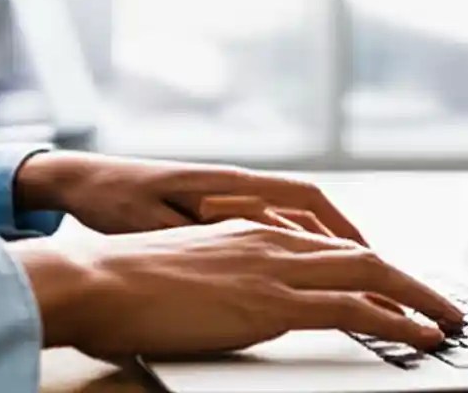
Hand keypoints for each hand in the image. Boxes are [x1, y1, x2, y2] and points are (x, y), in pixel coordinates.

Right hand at [8, 219, 462, 357]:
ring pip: (370, 276)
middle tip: (442, 303)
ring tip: (449, 320)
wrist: (95, 279)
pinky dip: (398, 321)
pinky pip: (354, 310)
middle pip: (362, 256)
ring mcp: (274, 269)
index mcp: (250, 232)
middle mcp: (271, 240)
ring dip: (418, 298)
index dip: (370, 268)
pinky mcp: (271, 302)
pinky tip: (423, 335)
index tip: (395, 288)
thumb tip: (241, 296)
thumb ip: (224, 273)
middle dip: (410, 280)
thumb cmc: (123, 282)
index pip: (328, 246)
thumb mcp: (185, 267)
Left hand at [15, 152, 366, 243]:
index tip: (373, 255)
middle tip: (386, 278)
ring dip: (328, 250)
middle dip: (353, 245)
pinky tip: (304, 276)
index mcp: (228, 185)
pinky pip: (270, 229)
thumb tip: (262, 244)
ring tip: (358, 283)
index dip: (344, 228)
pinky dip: (297, 251)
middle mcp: (235, 189)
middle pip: (311, 212)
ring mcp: (227, 201)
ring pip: (293, 224)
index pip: (305, 198)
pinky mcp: (216, 216)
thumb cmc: (116, 198)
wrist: (81, 184)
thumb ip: (211, 233)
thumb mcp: (159, 219)